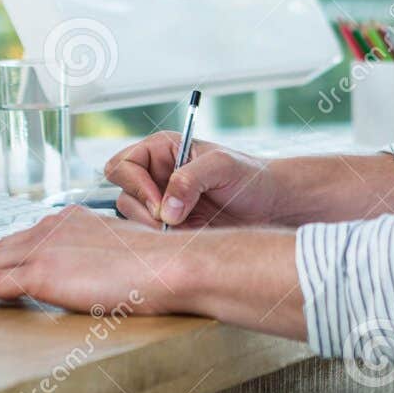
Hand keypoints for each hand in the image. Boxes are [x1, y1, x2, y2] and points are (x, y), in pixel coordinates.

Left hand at [0, 204, 308, 341]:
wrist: (168, 266)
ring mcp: (46, 246)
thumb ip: (103, 255)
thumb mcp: (125, 249)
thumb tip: (102, 269)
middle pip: (6, 245)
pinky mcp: (42, 271)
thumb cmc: (159, 263)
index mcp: (76, 218)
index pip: (32, 234)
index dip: (11, 250)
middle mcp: (56, 225)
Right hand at [104, 133, 280, 228]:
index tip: (159, 203)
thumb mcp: (222, 167)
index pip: (123, 165)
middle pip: (123, 194)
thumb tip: (166, 209)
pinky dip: (164, 242)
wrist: (270, 208)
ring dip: (154, 228)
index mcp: (161, 151)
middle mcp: (155, 176)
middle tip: (172, 220)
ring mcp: (161, 204)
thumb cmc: (250, 177)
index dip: (135, 184)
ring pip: (133, 219)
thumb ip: (190, 179)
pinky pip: (150, 238)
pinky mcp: (169, 229)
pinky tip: (189, 236)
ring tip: (187, 227)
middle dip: (144, 210)